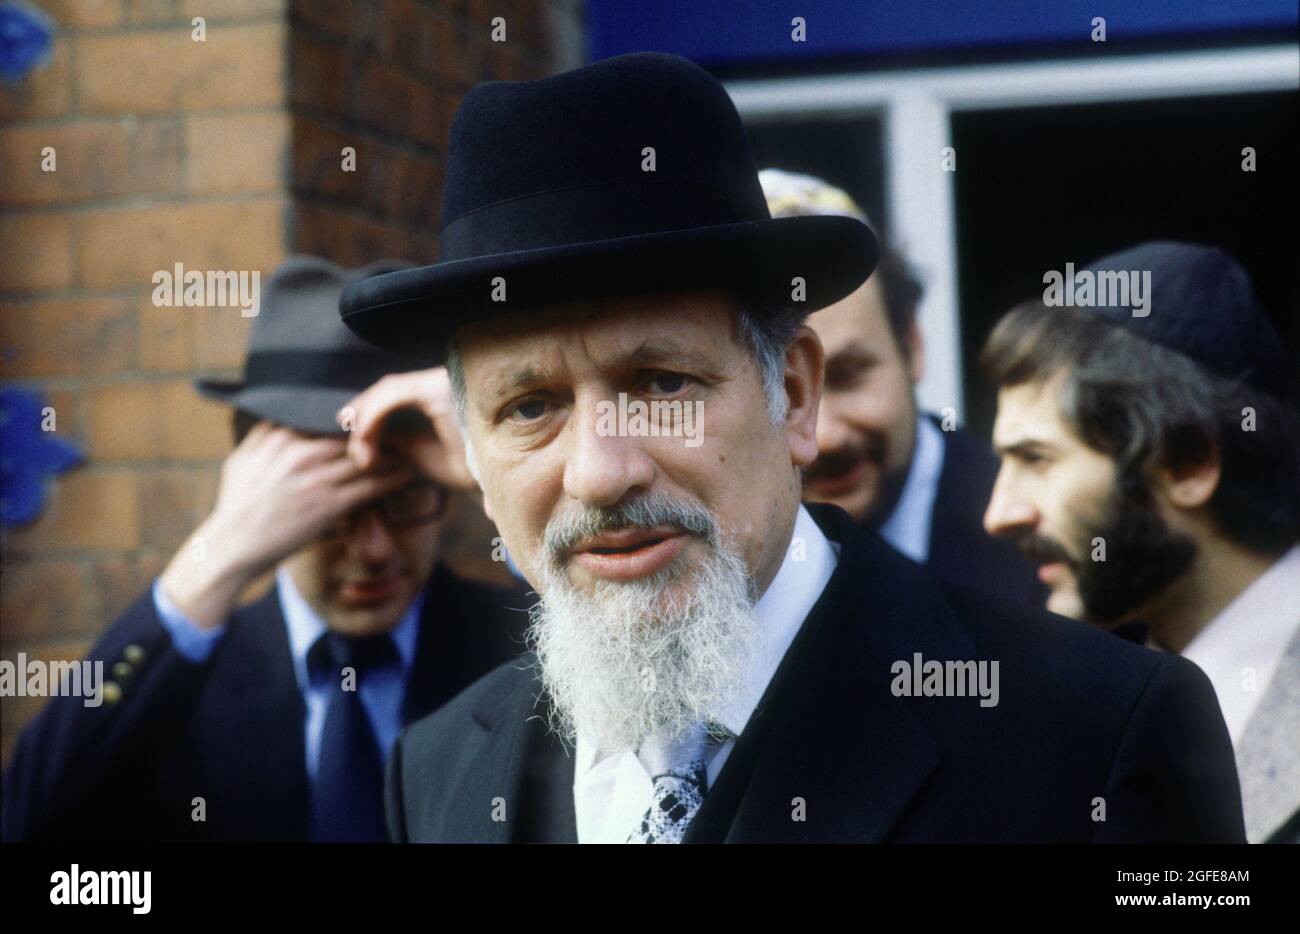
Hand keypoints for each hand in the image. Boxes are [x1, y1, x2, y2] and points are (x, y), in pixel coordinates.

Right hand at [159, 423, 413, 628]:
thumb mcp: (241, 461)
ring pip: (366, 458)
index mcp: (279, 439)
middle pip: (352, 435)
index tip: (374, 420)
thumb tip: (280, 415)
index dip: (354, 420)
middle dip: (379, 433)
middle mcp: (298, 455)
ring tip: (412, 450)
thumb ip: (263, 434)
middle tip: (403, 431)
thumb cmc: (237, 505)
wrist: (232, 546)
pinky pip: (370, 487)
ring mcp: (314, 480)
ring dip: (393, 454)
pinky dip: (392, 480)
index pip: (326, 418)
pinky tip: (408, 476)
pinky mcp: (328, 506)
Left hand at [338, 368, 476, 491]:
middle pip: (388, 386)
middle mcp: (443, 377)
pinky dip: (373, 418)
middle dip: (361, 415)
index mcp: (443, 389)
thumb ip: (397, 440)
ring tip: (361, 456)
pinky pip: (393, 395)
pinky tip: (366, 445)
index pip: (395, 390)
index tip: (351, 434)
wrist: (504, 482)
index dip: (367, 410)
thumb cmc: (470, 469)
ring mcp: (441, 379)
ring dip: (365, 422)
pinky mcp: (436, 388)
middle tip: (346, 442)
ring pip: (387, 389)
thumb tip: (362, 435)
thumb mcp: (424, 454)